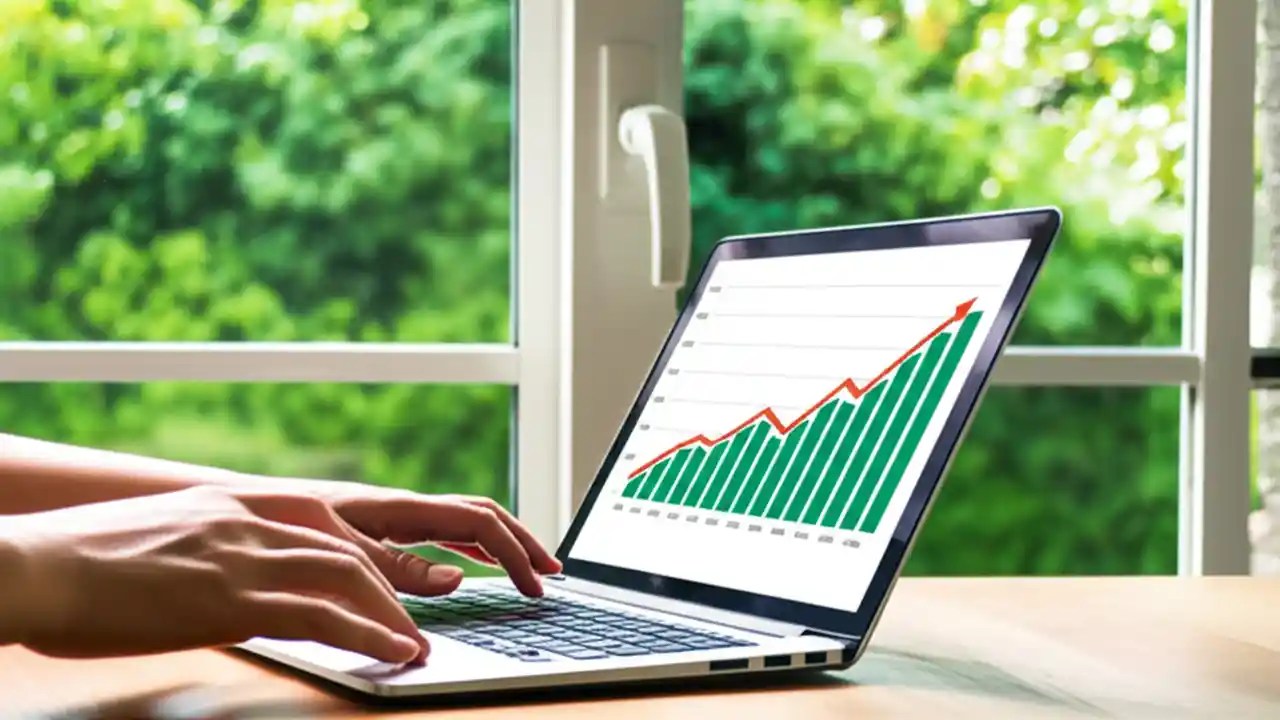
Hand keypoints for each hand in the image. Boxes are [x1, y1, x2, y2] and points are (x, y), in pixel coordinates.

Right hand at [0, 486, 427, 663]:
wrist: (37, 566)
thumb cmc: (79, 563)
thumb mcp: (160, 537)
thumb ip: (208, 547)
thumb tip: (226, 579)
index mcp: (229, 501)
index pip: (322, 522)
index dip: (365, 552)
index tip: (389, 578)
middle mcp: (246, 520)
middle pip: (345, 548)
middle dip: (389, 585)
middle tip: (412, 616)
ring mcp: (242, 557)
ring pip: (346, 576)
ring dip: (389, 613)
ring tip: (411, 645)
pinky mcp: (232, 600)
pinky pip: (323, 615)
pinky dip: (370, 634)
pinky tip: (395, 653)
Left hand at [266, 480, 562, 597]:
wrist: (244, 506)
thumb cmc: (285, 525)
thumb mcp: (340, 553)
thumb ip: (397, 567)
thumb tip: (456, 579)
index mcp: (402, 508)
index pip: (478, 523)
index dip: (513, 552)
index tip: (536, 584)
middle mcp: (406, 507)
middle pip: (483, 516)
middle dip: (522, 542)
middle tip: (552, 575)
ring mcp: (399, 514)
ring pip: (467, 523)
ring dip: (502, 545)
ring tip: (530, 570)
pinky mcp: (386, 526)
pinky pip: (443, 532)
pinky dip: (472, 548)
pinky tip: (477, 567)